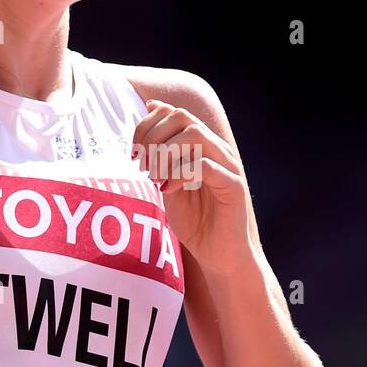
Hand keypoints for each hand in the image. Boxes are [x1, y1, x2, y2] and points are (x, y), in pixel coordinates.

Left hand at [132, 99, 253, 274]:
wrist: (219, 256)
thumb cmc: (195, 222)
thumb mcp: (167, 183)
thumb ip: (159, 154)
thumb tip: (150, 110)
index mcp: (202, 146)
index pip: (174, 113)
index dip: (147, 126)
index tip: (133, 155)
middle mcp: (217, 150)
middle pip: (183, 118)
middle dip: (154, 138)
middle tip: (143, 167)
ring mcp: (228, 166)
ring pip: (195, 135)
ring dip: (166, 154)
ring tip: (155, 178)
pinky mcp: (234, 186)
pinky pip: (205, 165)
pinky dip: (180, 174)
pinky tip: (169, 190)